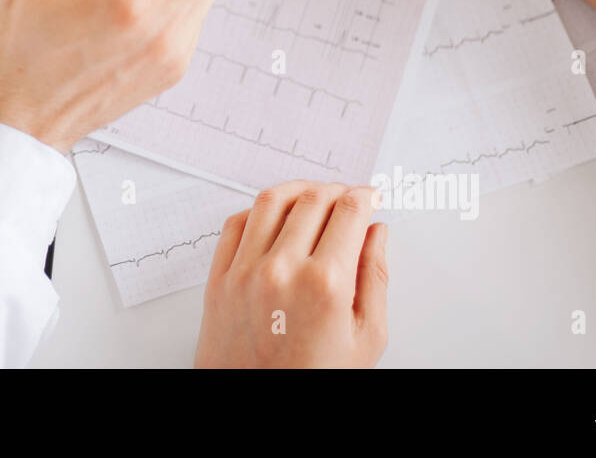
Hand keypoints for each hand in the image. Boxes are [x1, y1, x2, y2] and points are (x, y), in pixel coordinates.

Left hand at [195, 182, 387, 368]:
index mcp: (326, 284)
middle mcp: (282, 269)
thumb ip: (375, 277)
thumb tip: (377, 233)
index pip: (349, 211)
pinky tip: (274, 215)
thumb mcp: (365, 338)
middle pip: (313, 200)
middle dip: (337, 191)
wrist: (257, 406)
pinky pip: (236, 223)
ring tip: (313, 196)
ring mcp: (245, 271)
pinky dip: (258, 209)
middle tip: (347, 198)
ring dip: (298, 189)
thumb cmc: (313, 379)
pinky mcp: (218, 278)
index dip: (365, 196)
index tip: (370, 197)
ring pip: (271, 201)